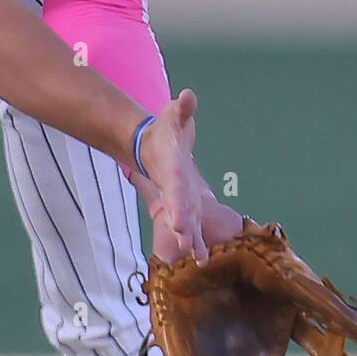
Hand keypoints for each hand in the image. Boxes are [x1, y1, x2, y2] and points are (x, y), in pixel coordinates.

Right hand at [130, 89, 242, 264]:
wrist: (154, 145)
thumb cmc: (166, 128)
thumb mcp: (173, 116)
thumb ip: (182, 108)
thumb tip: (188, 96)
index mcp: (172, 168)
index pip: (175, 186)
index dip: (177, 202)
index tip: (178, 220)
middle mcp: (174, 188)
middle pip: (179, 210)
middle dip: (183, 227)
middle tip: (186, 243)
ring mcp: (180, 199)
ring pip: (186, 223)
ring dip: (191, 240)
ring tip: (198, 259)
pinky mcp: (187, 205)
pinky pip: (192, 226)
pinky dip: (196, 242)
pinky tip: (202, 259)